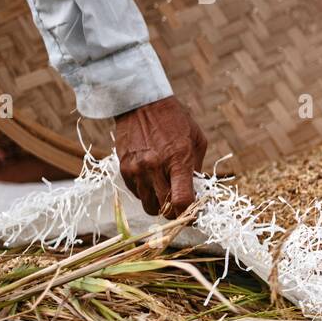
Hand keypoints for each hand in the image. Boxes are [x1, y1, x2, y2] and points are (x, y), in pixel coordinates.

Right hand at [114, 96, 207, 218]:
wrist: (141, 104)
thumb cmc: (175, 121)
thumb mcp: (196, 141)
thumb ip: (197, 169)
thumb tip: (197, 192)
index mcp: (178, 160)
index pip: (182, 200)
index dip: (189, 214)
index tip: (194, 216)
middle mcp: (155, 167)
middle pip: (165, 209)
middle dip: (175, 213)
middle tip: (181, 207)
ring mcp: (137, 169)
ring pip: (148, 206)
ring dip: (159, 206)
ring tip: (166, 194)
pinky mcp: (124, 169)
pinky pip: (136, 194)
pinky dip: (146, 194)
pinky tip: (153, 182)